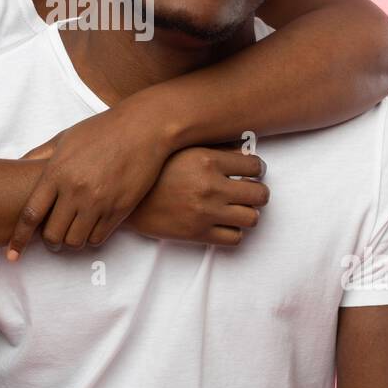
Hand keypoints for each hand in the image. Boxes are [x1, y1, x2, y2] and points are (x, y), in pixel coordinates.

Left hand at [7, 104, 171, 258]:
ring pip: (75, 241)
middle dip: (50, 241)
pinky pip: (98, 238)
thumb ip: (39, 155)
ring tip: (74, 230)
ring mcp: (98, 201)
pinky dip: (92, 237)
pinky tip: (92, 226)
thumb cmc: (102, 130)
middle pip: (52, 235)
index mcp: (56, 172)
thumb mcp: (65, 137)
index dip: (19, 239)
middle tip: (53, 236)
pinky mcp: (119, 209)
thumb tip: (16, 167)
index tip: (13, 254)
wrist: (143, 128)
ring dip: (71, 241)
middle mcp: (75, 190)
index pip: (30, 215)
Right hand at [126, 145, 267, 246]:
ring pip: (252, 218)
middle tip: (248, 191)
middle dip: (258, 192)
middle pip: (260, 194)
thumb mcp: (183, 150)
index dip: (257, 168)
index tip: (251, 171)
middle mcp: (211, 186)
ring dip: (248, 213)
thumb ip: (215, 148)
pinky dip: (233, 231)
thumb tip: (244, 149)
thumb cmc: (154, 171)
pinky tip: (223, 223)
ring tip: (237, 208)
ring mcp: (206, 212)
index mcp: (208, 160)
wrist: (126, 199)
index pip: (255, 166)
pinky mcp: (198, 233)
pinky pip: (235, 238)